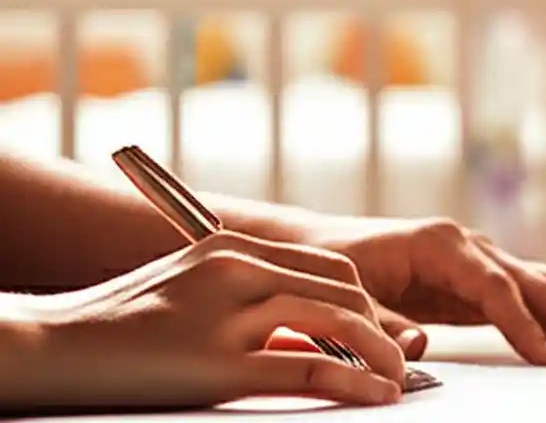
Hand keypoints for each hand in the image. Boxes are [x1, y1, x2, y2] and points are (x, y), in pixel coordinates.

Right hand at [8, 231, 404, 411]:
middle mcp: (236, 269)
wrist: (49, 342)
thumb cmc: (116, 326)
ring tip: (396, 382)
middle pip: (342, 292)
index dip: (366, 306)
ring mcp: (228, 313)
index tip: (382, 334)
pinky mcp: (218, 362)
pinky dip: (354, 382)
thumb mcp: (191, 296)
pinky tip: (375, 395)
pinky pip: (309, 368)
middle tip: (399, 360)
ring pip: (337, 324)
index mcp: (231, 247)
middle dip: (380, 329)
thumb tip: (305, 338)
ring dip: (379, 355)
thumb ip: (247, 306)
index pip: (327, 270)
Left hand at [308, 217, 545, 364]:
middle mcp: (472, 245)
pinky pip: (536, 302)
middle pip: (540, 284)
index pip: (496, 288)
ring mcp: (483, 260)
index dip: (526, 325)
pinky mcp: (484, 281)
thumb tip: (419, 351)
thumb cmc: (330, 264)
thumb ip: (381, 324)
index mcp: (441, 243)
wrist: (317, 244)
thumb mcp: (347, 296)